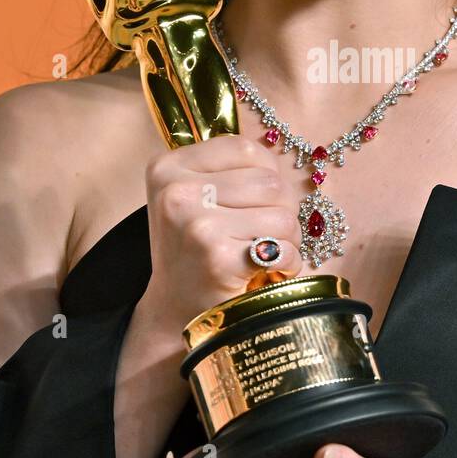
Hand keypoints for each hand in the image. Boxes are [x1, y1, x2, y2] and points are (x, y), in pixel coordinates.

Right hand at [139, 134, 299, 332]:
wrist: (173, 308)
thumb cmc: (193, 248)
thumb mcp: (192, 196)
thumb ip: (228, 168)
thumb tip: (281, 157)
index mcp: (168, 167)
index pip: (247, 149)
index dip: (266, 174)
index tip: (255, 201)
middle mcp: (176, 192)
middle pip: (271, 182)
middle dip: (280, 210)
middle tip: (262, 234)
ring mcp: (196, 225)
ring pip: (284, 214)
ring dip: (287, 238)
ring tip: (263, 252)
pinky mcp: (218, 258)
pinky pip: (283, 248)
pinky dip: (288, 262)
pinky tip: (267, 271)